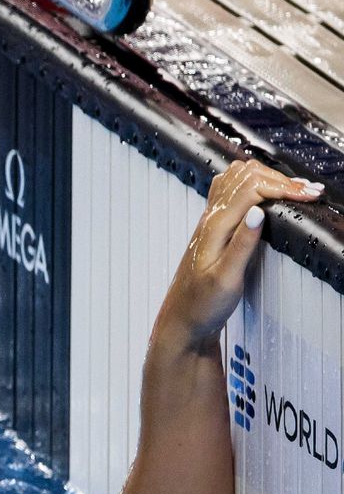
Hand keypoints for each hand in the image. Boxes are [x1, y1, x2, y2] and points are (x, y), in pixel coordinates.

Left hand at [156, 160, 322, 347]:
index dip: (283, 187)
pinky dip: (256, 183)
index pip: (250, 188)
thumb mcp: (226, 279)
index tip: (309, 195)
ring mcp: (211, 220)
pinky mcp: (216, 226)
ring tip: (298, 189)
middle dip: (282, 179)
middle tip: (310, 192)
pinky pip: (233, 190)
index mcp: (215, 227)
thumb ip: (242, 245)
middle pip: (246, 175)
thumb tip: (258, 212)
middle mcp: (210, 218)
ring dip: (269, 177)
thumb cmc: (202, 304)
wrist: (183, 318)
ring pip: (238, 178)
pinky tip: (271, 193)